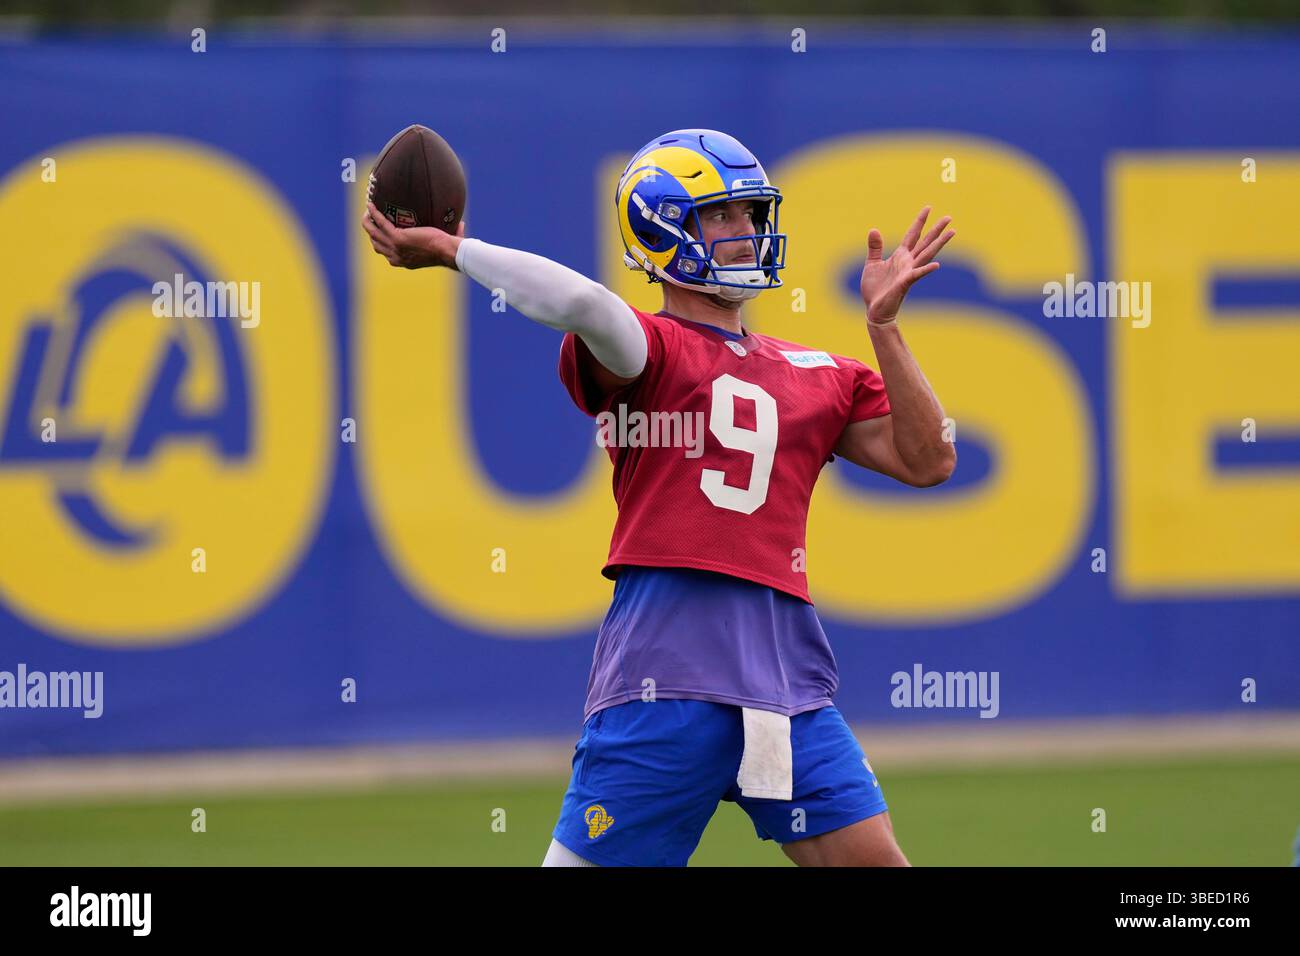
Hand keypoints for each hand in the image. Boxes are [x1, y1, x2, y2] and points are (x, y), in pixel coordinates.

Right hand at [362, 201, 464, 268]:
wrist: (447, 252)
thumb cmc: (449, 250)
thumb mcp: (443, 246)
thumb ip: (449, 235)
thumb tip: (461, 224)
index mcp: (403, 261)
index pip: (385, 253)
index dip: (379, 242)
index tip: (378, 232)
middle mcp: (396, 257)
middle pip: (376, 244)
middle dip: (370, 231)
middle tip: (369, 219)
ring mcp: (395, 248)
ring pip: (373, 234)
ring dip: (367, 222)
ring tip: (366, 212)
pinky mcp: (398, 238)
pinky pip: (381, 223)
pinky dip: (375, 214)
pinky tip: (371, 205)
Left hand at [860, 205, 953, 324]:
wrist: (874, 310)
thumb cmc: (875, 289)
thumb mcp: (872, 263)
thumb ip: (875, 247)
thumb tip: (874, 229)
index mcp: (900, 256)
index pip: (912, 235)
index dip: (920, 221)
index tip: (928, 208)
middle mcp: (908, 262)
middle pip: (925, 242)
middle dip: (936, 230)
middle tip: (949, 217)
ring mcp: (908, 272)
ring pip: (926, 255)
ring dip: (939, 244)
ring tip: (952, 232)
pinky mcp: (904, 284)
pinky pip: (916, 275)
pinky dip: (925, 270)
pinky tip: (936, 265)